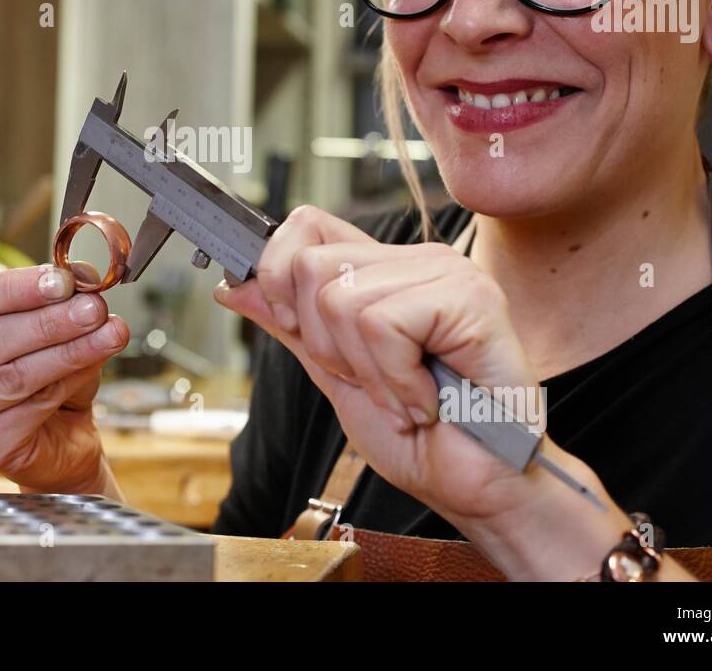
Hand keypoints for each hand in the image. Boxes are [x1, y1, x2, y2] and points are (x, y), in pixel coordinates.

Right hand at [0, 265, 128, 493]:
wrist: (62, 437)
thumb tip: (82, 274)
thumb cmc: (45, 377)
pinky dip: (68, 382)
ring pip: (12, 375)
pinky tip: (94, 367)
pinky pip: (30, 407)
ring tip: (108, 333)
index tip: (64, 280)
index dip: (19, 288)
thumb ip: (63, 301)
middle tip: (92, 308)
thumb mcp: (54, 328)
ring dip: (67, 351)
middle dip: (47, 321)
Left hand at [214, 205, 544, 524]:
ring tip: (406, 398)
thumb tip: (234, 285)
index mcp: (386, 271)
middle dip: (327, 346)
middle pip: (312, 266)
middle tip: (374, 383)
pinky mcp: (471, 298)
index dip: (278, 272)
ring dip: (367, 373)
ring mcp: (448, 274)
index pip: (308, 225)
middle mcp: (418, 260)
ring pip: (343, 300)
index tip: (292, 326)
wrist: (478, 487)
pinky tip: (427, 401)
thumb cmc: (424, 440)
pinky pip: (384, 325)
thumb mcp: (335, 377)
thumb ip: (291, 326)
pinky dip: (396, 381)